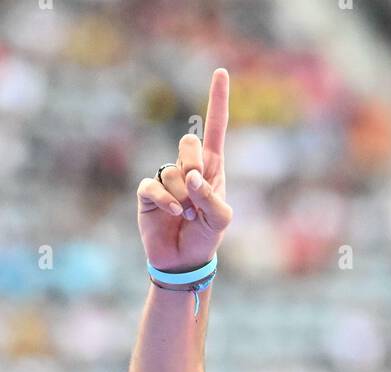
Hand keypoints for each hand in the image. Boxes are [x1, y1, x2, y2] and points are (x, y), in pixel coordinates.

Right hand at [136, 68, 231, 274]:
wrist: (184, 261)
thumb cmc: (206, 237)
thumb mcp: (221, 220)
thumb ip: (212, 198)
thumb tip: (192, 178)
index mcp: (212, 169)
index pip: (215, 129)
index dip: (217, 101)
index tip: (221, 72)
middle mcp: (188, 168)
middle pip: (189, 143)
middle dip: (195, 167)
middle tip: (198, 193)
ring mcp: (167, 178)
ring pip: (173, 171)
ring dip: (184, 196)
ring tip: (189, 215)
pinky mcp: (149, 192)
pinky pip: (155, 185)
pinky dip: (167, 200)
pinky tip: (176, 213)